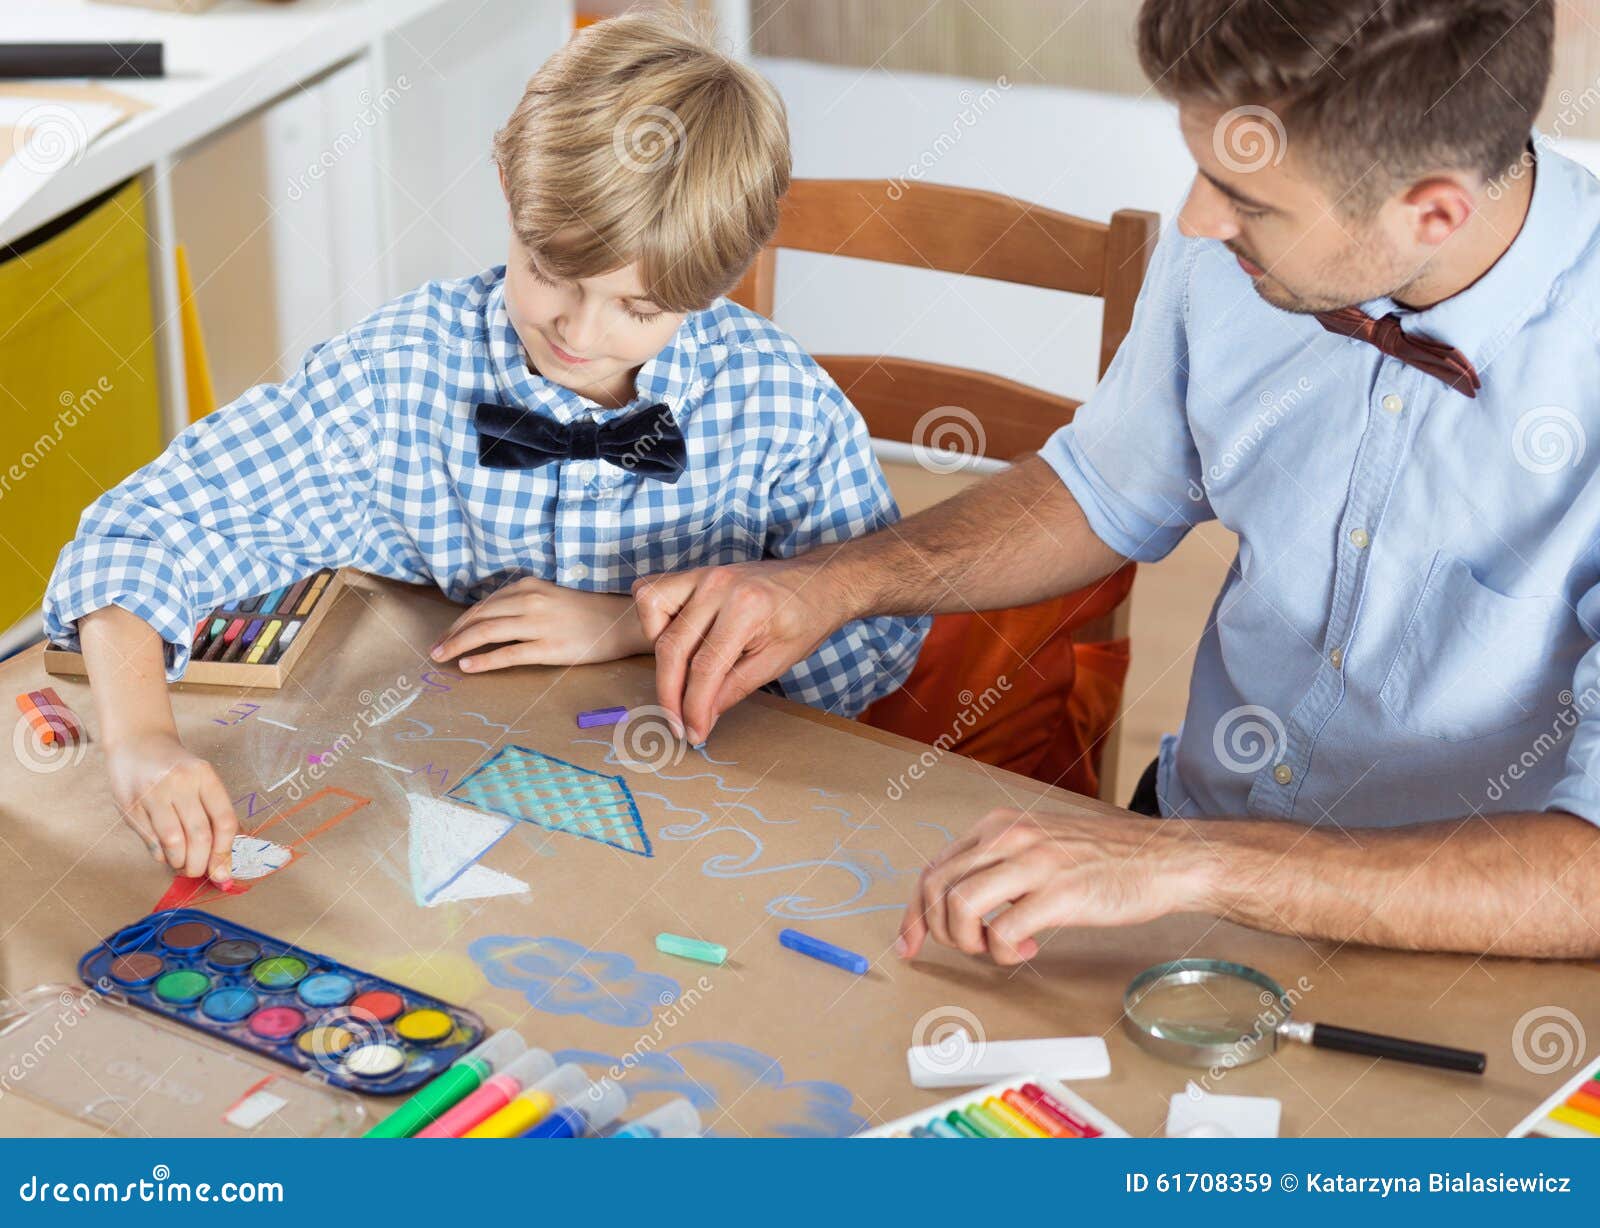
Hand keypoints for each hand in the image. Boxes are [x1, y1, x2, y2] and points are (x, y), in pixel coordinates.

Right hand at [105, 732, 236, 881]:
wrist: (137, 741)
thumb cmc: (175, 766)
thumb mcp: (200, 778)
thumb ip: (212, 813)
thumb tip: (222, 860)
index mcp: (204, 775)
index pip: (224, 821)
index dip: (225, 851)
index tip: (222, 869)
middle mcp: (180, 782)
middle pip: (200, 836)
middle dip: (201, 864)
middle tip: (198, 871)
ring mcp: (152, 793)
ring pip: (174, 842)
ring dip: (180, 862)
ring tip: (182, 864)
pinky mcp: (129, 805)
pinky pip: (151, 841)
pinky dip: (161, 855)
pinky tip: (165, 852)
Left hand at [430, 578, 650, 670]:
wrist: (620, 622)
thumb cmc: (585, 613)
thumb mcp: (549, 596)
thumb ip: (521, 603)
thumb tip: (489, 620)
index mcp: (528, 587)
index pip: (483, 605)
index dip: (459, 622)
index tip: (444, 636)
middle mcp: (530, 601)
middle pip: (479, 617)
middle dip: (452, 634)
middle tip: (435, 650)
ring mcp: (539, 624)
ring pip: (487, 632)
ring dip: (458, 645)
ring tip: (442, 657)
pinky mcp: (549, 647)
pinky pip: (508, 654)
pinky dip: (483, 660)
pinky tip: (467, 666)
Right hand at [632, 555, 849, 742]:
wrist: (816, 582)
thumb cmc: (803, 620)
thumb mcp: (777, 662)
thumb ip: (735, 689)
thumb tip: (701, 718)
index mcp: (747, 607)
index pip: (705, 667)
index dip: (694, 707)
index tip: (693, 733)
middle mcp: (719, 585)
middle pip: (673, 648)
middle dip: (671, 695)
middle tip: (679, 725)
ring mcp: (703, 573)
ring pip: (653, 614)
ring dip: (659, 654)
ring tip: (679, 679)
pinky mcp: (694, 572)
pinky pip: (652, 593)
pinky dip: (653, 621)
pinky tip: (675, 642)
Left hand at [896, 809, 1218, 964]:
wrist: (1163, 858)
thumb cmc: (1105, 858)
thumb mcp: (1038, 844)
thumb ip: (999, 863)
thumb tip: (958, 903)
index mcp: (998, 825)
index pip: (934, 868)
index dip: (913, 913)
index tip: (909, 943)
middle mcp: (1008, 836)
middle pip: (936, 888)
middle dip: (938, 931)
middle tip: (967, 950)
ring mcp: (1033, 863)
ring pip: (960, 907)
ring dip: (968, 942)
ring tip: (996, 948)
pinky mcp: (1058, 894)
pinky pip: (1001, 932)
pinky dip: (1003, 952)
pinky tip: (1026, 949)